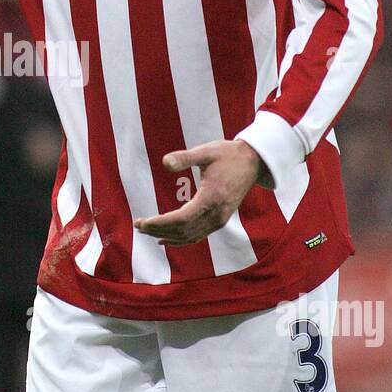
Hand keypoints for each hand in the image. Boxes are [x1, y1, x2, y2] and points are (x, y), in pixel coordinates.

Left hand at [133, 140, 268, 245]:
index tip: (142, 221)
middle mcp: (216, 213)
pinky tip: (164, 240)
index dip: (159, 223)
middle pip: (182, 231)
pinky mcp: (220, 220)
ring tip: (146, 231)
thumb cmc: (228, 154)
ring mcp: (219, 219)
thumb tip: (165, 162)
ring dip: (166, 236)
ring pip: (189, 236)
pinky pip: (197, 235)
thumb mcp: (206, 151)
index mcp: (211, 197)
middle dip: (158, 230)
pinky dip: (180, 240)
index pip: (180, 219)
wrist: (253, 162)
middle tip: (137, 225)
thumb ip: (185, 157)